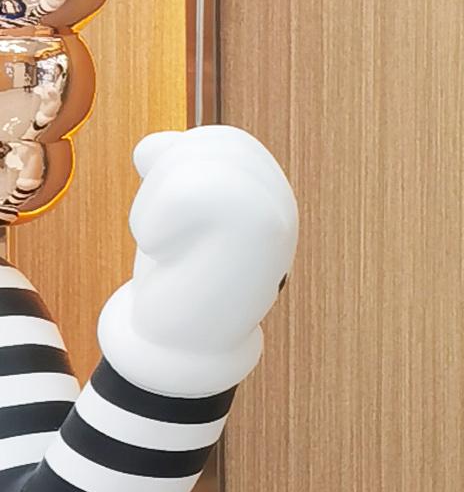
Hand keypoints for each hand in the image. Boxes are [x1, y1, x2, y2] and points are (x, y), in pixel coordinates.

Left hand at [109, 128, 297, 378]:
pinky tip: (167, 254)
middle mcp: (283, 202)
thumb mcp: (175, 216)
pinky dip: (156, 220)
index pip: (224, 143)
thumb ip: (175, 173)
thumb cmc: (183, 283)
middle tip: (166, 236)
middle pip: (212, 145)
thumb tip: (152, 147)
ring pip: (198, 161)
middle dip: (168, 180)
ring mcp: (276, 211)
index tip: (175, 219)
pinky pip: (187, 187)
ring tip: (168, 247)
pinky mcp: (259, 228)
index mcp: (271, 199)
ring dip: (156, 203)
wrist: (186, 348)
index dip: (181, 167)